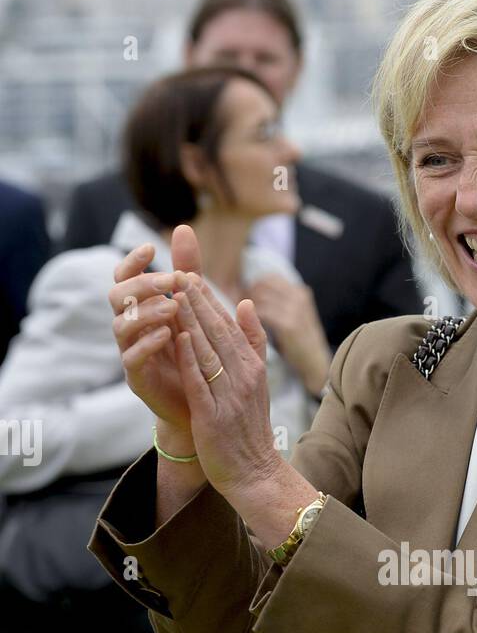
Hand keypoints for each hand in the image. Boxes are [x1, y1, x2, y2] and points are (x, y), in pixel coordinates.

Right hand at [109, 225, 202, 450]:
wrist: (202, 405)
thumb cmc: (196, 353)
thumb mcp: (198, 309)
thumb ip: (189, 271)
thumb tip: (184, 228)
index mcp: (142, 308)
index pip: (124, 277)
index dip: (132, 261)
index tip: (151, 248)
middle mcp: (131, 328)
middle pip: (117, 295)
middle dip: (142, 283)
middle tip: (171, 279)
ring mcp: (130, 352)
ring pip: (121, 324)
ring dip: (145, 311)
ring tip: (172, 307)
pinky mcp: (137, 378)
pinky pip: (132, 357)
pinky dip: (148, 343)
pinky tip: (168, 334)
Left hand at [173, 271, 318, 541]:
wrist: (254, 472)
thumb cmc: (249, 427)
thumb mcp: (258, 381)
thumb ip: (253, 342)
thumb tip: (247, 303)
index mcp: (252, 367)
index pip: (228, 325)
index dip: (208, 298)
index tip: (190, 273)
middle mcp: (243, 377)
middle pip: (217, 332)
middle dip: (197, 301)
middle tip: (178, 271)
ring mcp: (230, 396)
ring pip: (208, 351)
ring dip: (191, 322)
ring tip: (174, 294)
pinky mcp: (214, 417)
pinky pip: (200, 382)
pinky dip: (190, 360)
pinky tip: (178, 339)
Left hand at [247, 273, 330, 394]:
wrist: (316, 365)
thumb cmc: (299, 344)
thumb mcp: (293, 316)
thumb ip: (278, 302)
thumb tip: (250, 294)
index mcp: (299, 291)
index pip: (268, 278)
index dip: (252, 286)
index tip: (243, 300)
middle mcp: (298, 296)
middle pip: (262, 284)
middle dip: (246, 294)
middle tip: (237, 311)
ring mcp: (296, 309)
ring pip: (260, 297)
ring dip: (247, 308)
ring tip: (241, 321)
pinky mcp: (290, 325)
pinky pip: (263, 313)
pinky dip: (252, 319)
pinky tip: (247, 330)